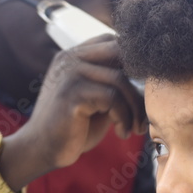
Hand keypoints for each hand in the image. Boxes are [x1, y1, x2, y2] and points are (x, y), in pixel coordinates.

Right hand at [1, 36, 145, 184]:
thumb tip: (150, 76)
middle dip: (138, 83)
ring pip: (120, 80)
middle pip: (119, 54)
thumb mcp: (98, 100)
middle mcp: (70, 59)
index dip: (134, 64)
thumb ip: (115, 84)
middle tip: (143, 110)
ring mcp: (70, 74)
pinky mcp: (72, 95)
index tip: (141, 91)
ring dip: (135, 108)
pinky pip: (112, 98)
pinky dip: (124, 117)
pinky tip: (122, 133)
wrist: (43, 149)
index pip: (113, 42)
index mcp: (75, 56)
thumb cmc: (75, 127)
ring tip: (135, 127)